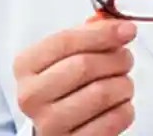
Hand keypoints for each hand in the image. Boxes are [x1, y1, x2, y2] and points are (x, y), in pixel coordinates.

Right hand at [13, 18, 136, 134]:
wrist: (55, 126)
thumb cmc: (63, 86)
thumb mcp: (65, 56)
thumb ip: (87, 35)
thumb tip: (117, 25)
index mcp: (26, 66)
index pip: (66, 41)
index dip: (101, 33)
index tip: (126, 30)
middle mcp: (32, 96)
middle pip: (84, 66)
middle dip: (115, 58)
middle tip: (126, 58)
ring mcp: (49, 124)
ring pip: (102, 93)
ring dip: (123, 84)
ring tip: (123, 83)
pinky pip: (113, 120)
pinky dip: (125, 108)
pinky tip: (119, 104)